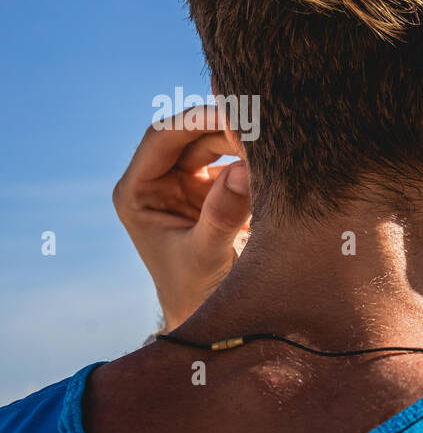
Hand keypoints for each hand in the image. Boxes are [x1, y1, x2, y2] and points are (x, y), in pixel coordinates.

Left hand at [112, 107, 250, 331]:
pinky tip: (274, 159)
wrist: (209, 317)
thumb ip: (223, 214)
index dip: (194, 121)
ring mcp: (185, 184)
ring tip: (272, 143)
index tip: (231, 114)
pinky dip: (251, 160)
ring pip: (212, 143)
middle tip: (262, 126)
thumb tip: (244, 170)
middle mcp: (158, 182)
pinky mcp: (212, 191)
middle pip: (190, 135)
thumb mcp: (207, 255)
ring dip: (240, 142)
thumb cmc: (196, 293)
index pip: (160, 139)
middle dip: (224, 128)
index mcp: (137, 193)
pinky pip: (231, 162)